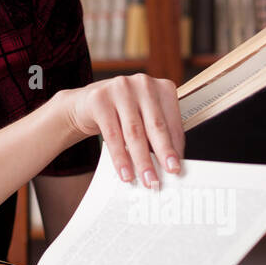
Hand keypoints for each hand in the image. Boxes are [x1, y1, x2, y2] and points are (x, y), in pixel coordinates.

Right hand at [60, 74, 184, 189]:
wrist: (87, 104)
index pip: (173, 123)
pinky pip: (112, 134)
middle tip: (169, 174)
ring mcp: (120, 88)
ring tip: (148, 180)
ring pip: (134, 132)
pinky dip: (120, 158)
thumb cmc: (123, 113)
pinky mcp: (99, 99)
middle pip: (156, 126)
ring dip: (142, 160)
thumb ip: (158, 136)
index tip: (178, 168)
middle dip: (163, 154)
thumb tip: (170, 165)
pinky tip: (125, 172)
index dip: (176, 148)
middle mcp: (143, 84)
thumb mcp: (145, 118)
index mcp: (162, 87)